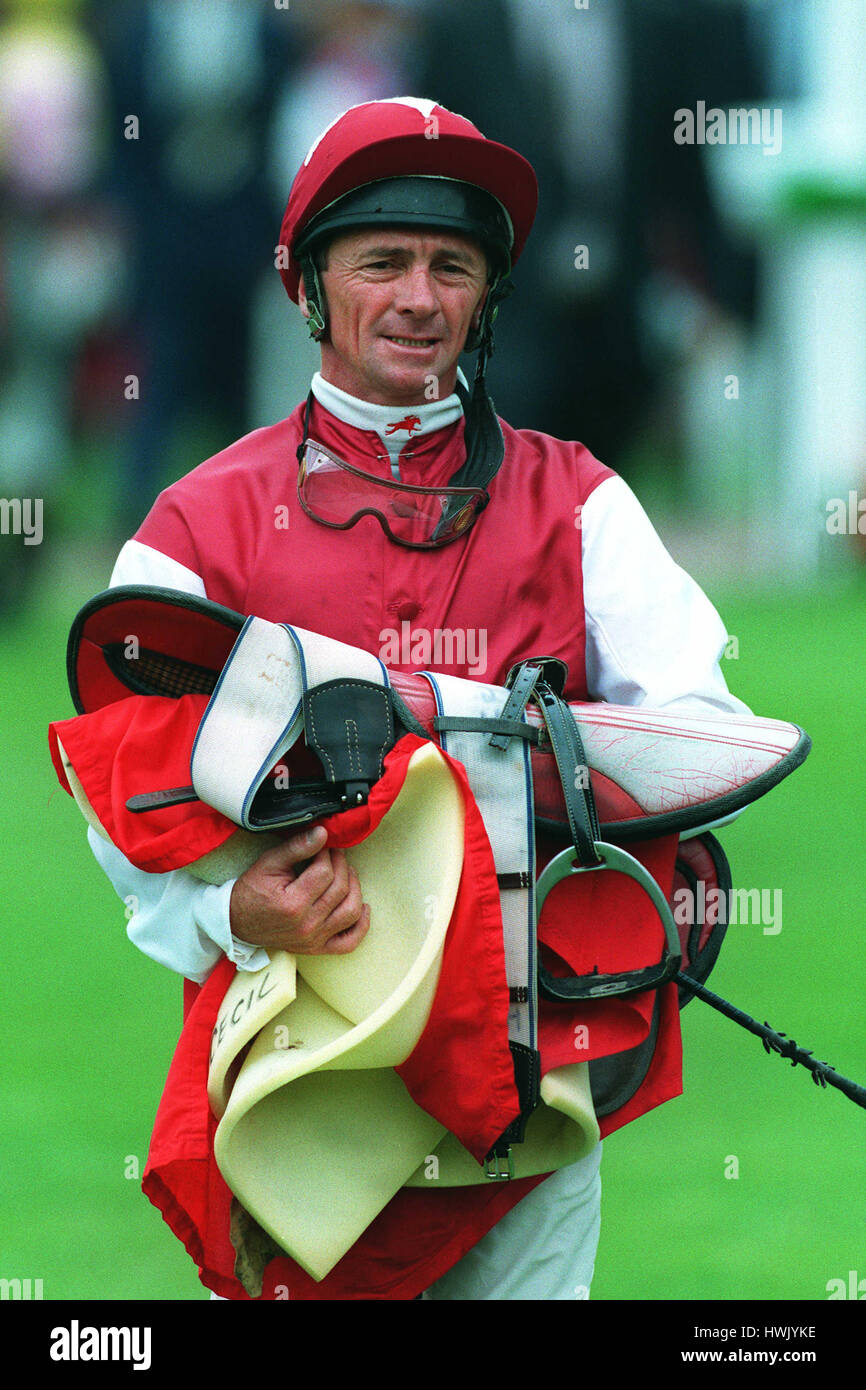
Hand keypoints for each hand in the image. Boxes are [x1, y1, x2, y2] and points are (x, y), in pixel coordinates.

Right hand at [229, 825, 369, 954]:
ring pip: (351, 911)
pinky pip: (349, 942)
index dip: (327, 854)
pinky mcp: (317, 948)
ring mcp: (314, 940)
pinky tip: (362, 906)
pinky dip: (361, 925)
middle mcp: (307, 926)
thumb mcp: (269, 863)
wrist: (236, 922)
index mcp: (293, 905)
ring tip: (345, 872)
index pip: (325, 873)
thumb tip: (322, 832)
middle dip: (341, 865)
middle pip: (340, 889)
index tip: (322, 846)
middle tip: (334, 854)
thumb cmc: (252, 891)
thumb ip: (297, 847)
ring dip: (355, 887)